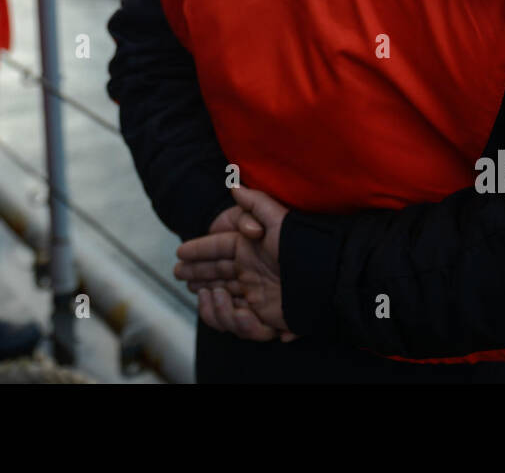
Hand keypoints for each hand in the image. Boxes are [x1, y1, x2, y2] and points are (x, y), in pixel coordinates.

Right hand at [176, 187, 294, 341]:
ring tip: (208, 293)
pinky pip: (239, 320)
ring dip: (211, 298)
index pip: (217, 247)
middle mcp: (250, 269)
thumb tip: (234, 185)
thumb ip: (254, 202)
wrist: (325, 280)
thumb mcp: (277, 219)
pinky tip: (230, 309)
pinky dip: (230, 317)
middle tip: (179, 274)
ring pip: (223, 296)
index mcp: (249, 248)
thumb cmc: (300, 247)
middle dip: (196, 273)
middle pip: (215, 272)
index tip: (180, 253)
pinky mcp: (264, 315)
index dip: (198, 250)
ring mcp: (256, 292)